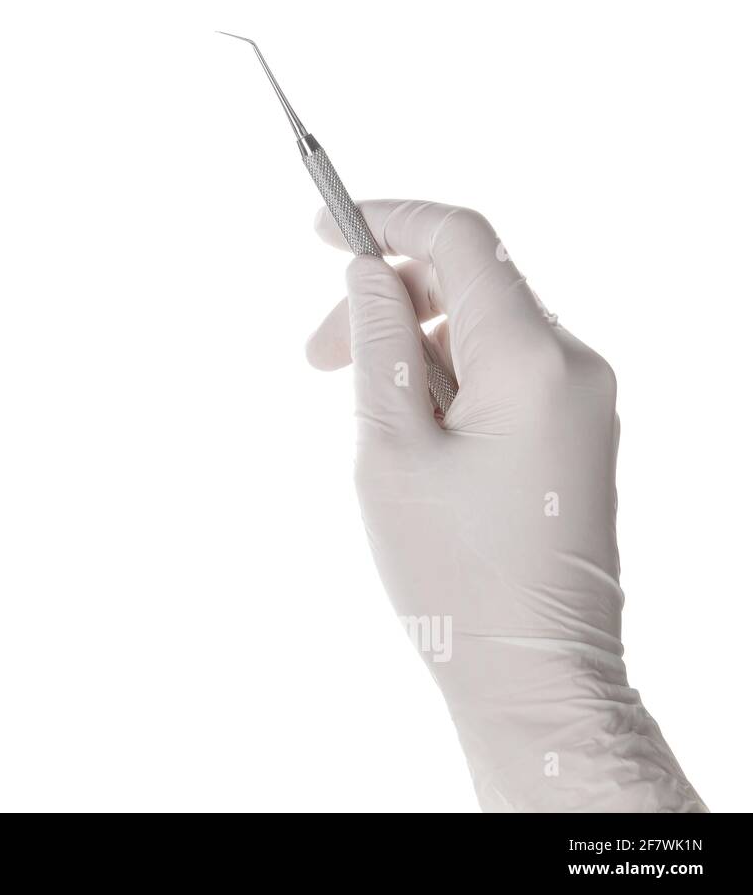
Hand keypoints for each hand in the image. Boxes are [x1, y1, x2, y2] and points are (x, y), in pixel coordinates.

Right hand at [309, 200, 704, 811]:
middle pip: (467, 283)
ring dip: (408, 346)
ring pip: (480, 328)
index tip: (320, 231)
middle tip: (315, 358)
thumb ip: (377, 345)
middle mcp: (573, 365)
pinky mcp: (572, 431)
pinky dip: (443, 379)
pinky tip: (408, 435)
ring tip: (360, 415)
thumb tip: (369, 271)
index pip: (462, 239)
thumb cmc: (457, 576)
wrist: (535, 675)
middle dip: (383, 301)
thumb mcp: (391, 451)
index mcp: (533, 360)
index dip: (387, 219)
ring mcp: (580, 399)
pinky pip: (501, 370)